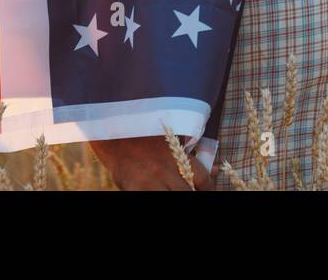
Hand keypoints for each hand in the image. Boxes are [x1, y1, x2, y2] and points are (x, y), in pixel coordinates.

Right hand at [89, 135, 215, 189]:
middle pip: (188, 193)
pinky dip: (156, 194)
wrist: (111, 129)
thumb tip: (216, 169)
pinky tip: (156, 189)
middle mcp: (166, 170)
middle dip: (191, 193)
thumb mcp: (169, 139)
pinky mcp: (134, 189)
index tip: (206, 191)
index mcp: (178, 155)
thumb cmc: (144, 133)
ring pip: (172, 198)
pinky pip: (150, 197)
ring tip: (170, 188)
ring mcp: (149, 182)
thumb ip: (190, 156)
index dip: (209, 189)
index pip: (204, 180)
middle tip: (188, 191)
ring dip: (174, 195)